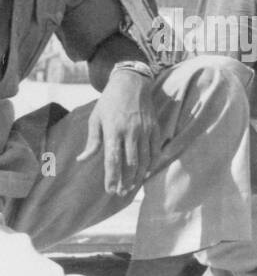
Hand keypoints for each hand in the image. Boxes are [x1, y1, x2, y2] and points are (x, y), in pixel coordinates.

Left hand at [77, 70, 160, 196]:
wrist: (131, 83)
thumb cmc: (109, 102)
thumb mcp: (96, 119)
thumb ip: (92, 141)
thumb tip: (82, 159)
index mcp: (113, 130)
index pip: (112, 159)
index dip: (112, 177)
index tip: (110, 190)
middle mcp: (131, 132)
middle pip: (130, 163)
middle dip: (126, 181)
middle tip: (121, 193)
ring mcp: (145, 131)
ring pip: (144, 159)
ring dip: (139, 176)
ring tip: (133, 186)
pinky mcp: (155, 128)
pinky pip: (155, 150)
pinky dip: (152, 163)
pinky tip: (146, 172)